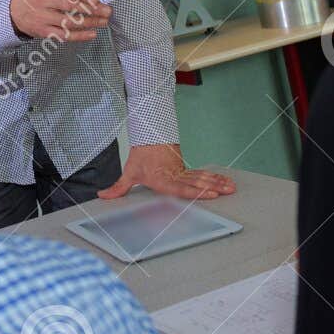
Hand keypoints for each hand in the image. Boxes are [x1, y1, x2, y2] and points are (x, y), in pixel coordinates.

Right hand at [9, 0, 111, 41]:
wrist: (14, 12)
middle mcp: (42, 0)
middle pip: (70, 5)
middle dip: (92, 9)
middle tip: (108, 11)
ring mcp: (41, 17)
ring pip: (68, 21)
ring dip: (89, 23)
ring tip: (104, 22)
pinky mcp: (42, 31)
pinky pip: (63, 35)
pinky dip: (79, 36)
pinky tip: (92, 34)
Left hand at [99, 143, 236, 200]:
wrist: (148, 137)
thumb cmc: (140, 156)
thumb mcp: (129, 172)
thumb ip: (118, 188)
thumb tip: (102, 196)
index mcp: (162, 180)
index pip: (180, 187)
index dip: (195, 191)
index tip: (209, 193)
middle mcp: (175, 176)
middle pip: (196, 182)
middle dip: (213, 187)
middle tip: (227, 191)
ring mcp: (182, 172)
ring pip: (202, 177)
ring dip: (217, 182)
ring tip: (231, 187)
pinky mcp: (186, 169)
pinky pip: (202, 174)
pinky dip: (214, 178)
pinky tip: (224, 181)